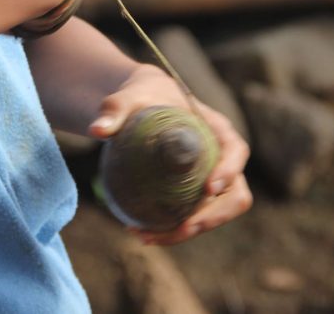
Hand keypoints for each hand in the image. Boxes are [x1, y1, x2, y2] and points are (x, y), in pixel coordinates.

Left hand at [89, 65, 252, 244]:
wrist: (140, 106)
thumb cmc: (140, 97)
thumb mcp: (127, 98)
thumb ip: (113, 111)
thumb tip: (97, 131)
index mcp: (217, 129)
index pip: (236, 152)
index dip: (229, 172)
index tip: (209, 189)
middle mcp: (222, 157)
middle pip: (235, 193)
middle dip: (213, 216)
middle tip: (183, 227)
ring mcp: (211, 178)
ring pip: (217, 213)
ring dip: (190, 231)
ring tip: (151, 237)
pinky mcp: (194, 194)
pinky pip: (193, 218)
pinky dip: (172, 231)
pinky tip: (140, 233)